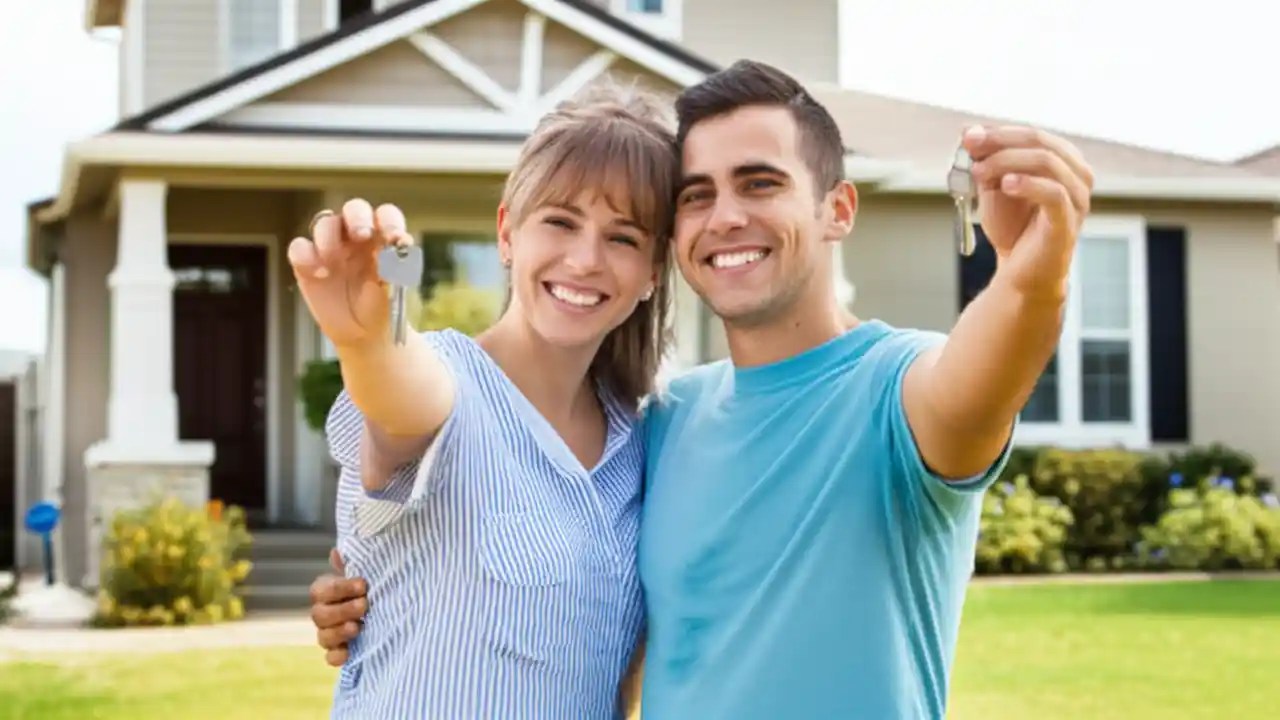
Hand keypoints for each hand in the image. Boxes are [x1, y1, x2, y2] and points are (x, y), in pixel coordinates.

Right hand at [288, 198, 414, 348]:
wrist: (363, 334)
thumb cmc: (382, 305)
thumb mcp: (394, 288)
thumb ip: (397, 266)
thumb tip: (401, 244)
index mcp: (381, 238)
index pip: (385, 215)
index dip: (389, 220)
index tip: (394, 237)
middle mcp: (355, 236)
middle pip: (354, 209)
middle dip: (357, 216)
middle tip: (361, 234)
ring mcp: (330, 247)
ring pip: (324, 222)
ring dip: (329, 237)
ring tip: (332, 262)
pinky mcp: (307, 263)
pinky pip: (299, 247)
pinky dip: (306, 256)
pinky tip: (319, 274)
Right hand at [309, 548, 367, 666]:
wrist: (386, 606)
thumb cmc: (369, 587)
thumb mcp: (364, 573)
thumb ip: (351, 565)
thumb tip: (336, 552)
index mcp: (325, 592)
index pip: (321, 591)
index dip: (340, 588)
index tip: (363, 585)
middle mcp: (323, 614)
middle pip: (320, 615)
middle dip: (342, 610)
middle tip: (365, 605)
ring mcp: (329, 634)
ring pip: (323, 637)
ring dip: (339, 632)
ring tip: (358, 627)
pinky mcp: (339, 652)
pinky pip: (331, 658)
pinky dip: (338, 656)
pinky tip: (348, 653)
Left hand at [962, 125, 1093, 297]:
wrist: (1021, 273)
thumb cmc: (1012, 228)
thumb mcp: (993, 188)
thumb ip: (986, 160)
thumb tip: (969, 130)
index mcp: (1063, 162)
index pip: (1032, 134)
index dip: (999, 132)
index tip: (967, 136)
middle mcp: (1077, 175)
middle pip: (1041, 141)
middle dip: (1001, 141)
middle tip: (971, 146)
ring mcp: (1077, 198)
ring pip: (1048, 162)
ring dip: (1007, 161)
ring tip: (979, 172)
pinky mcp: (1068, 221)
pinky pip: (1054, 193)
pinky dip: (1028, 184)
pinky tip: (1005, 185)